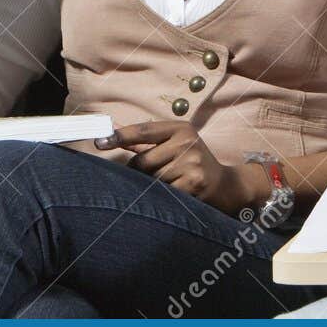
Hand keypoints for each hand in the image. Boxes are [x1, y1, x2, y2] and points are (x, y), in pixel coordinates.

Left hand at [100, 122, 261, 213]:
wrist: (226, 186)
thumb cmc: (194, 163)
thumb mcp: (177, 145)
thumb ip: (147, 142)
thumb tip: (113, 133)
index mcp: (181, 128)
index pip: (144, 131)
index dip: (119, 136)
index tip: (99, 142)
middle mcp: (187, 142)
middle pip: (143, 161)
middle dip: (139, 173)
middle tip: (151, 177)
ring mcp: (191, 162)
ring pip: (151, 180)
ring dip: (151, 187)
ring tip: (169, 185)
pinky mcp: (194, 183)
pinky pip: (163, 193)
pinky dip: (162, 198)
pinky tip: (175, 195)